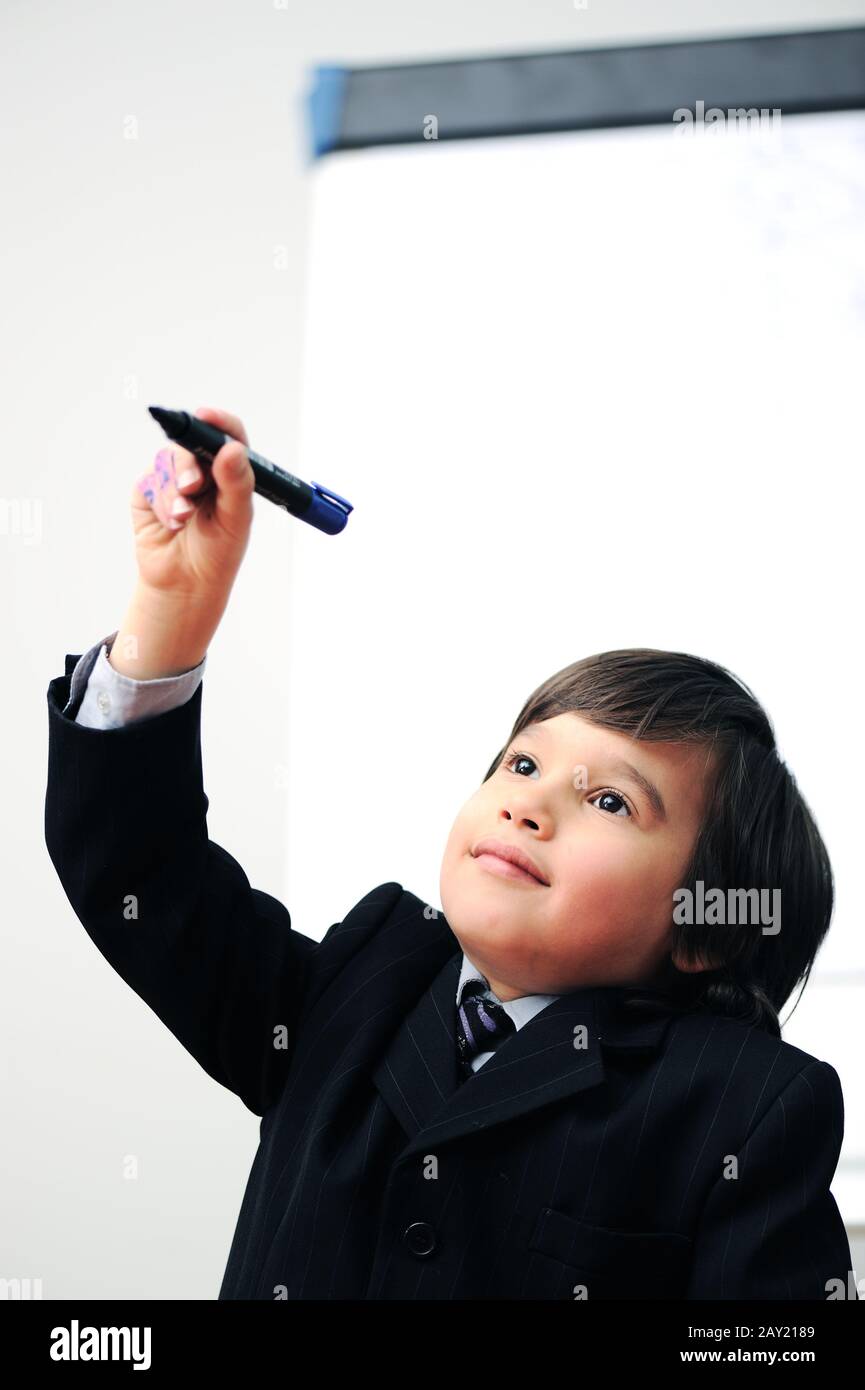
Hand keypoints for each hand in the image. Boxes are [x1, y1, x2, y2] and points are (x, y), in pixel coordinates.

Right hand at [131, 405, 254, 603]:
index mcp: (230, 471)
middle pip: (191, 442)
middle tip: (192, 487)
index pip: (227, 435)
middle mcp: (202, 469)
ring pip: (168, 460)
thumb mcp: (236, 519)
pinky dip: (161, 502)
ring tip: (182, 518)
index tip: (206, 416)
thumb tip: (233, 449)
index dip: (218, 421)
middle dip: (189, 465)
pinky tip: (170, 523)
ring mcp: (174, 478)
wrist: (185, 583)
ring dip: (174, 491)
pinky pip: (151, 481)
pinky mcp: (150, 490)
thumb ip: (236, 483)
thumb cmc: (218, 552)